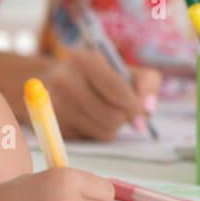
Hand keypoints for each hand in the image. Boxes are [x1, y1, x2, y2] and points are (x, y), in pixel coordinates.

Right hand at [37, 50, 161, 141]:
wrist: (48, 83)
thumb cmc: (94, 75)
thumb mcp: (120, 68)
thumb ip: (146, 81)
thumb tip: (150, 107)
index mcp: (86, 61)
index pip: (119, 92)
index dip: (136, 106)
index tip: (143, 114)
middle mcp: (66, 82)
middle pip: (113, 116)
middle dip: (126, 118)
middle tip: (125, 112)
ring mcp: (57, 106)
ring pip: (105, 131)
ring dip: (114, 127)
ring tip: (108, 112)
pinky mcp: (56, 127)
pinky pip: (92, 139)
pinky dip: (99, 132)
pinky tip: (92, 119)